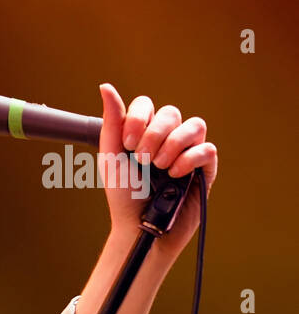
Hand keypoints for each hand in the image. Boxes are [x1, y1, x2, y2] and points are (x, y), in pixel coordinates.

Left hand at [97, 83, 217, 262]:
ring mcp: (188, 152)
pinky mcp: (204, 169)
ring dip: (172, 145)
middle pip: (171, 112)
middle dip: (153, 135)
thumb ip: (111, 122)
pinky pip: (207, 149)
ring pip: (194, 125)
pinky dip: (188, 160)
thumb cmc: (123, 195)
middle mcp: (167, 138)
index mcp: (142, 133)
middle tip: (142, 160)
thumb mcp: (111, 157)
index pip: (146, 104)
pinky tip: (174, 175)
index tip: (127, 144)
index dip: (137, 118)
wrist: (138, 227)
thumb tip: (106, 87)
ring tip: (159, 167)